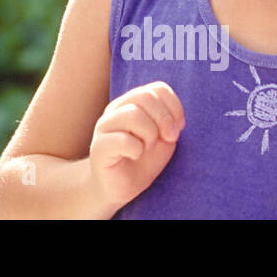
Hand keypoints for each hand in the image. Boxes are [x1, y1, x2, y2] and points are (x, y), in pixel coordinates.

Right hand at [89, 81, 183, 215]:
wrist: (119, 188)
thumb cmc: (142, 161)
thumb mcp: (163, 139)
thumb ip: (170, 123)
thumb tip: (175, 119)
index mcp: (132, 103)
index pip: (158, 89)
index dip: (174, 107)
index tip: (178, 129)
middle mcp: (116, 109)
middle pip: (145, 97)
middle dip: (164, 120)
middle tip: (168, 139)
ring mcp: (104, 126)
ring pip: (134, 114)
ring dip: (150, 135)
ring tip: (147, 148)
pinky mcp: (99, 146)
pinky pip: (123, 140)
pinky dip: (137, 150)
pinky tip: (135, 156)